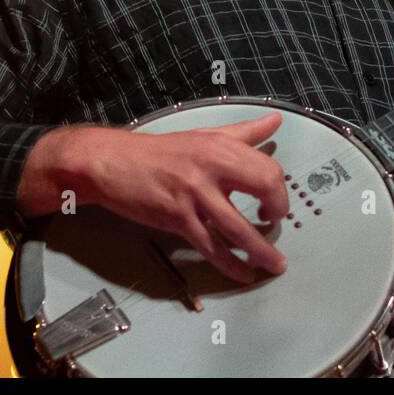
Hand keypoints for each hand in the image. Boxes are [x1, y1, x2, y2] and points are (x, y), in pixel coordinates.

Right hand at [19, 112, 288, 283]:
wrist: (113, 163)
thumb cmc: (161, 151)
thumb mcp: (205, 135)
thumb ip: (244, 132)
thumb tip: (275, 120)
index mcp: (221, 147)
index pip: (267, 167)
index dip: (280, 189)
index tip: (277, 203)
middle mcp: (212, 168)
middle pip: (262, 187)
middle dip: (278, 212)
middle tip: (277, 226)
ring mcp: (194, 196)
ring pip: (238, 228)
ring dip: (261, 250)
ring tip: (275, 265)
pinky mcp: (177, 219)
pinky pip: (210, 247)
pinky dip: (230, 264)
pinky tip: (243, 274)